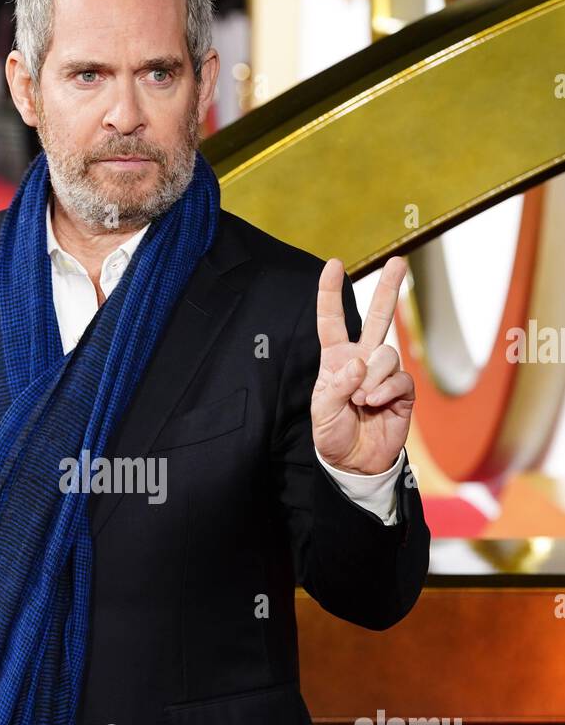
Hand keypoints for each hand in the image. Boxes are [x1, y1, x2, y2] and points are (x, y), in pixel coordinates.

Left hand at [312, 256, 414, 474]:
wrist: (354, 463)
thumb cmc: (333, 434)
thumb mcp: (322, 412)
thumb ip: (336, 387)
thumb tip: (359, 364)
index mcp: (336, 359)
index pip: (332, 321)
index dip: (331, 294)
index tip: (334, 264)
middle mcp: (362, 360)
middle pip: (377, 317)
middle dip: (388, 288)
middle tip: (398, 260)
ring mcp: (384, 375)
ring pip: (387, 353)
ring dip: (373, 376)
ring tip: (361, 401)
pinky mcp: (403, 392)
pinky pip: (400, 378)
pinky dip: (386, 389)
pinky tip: (374, 403)